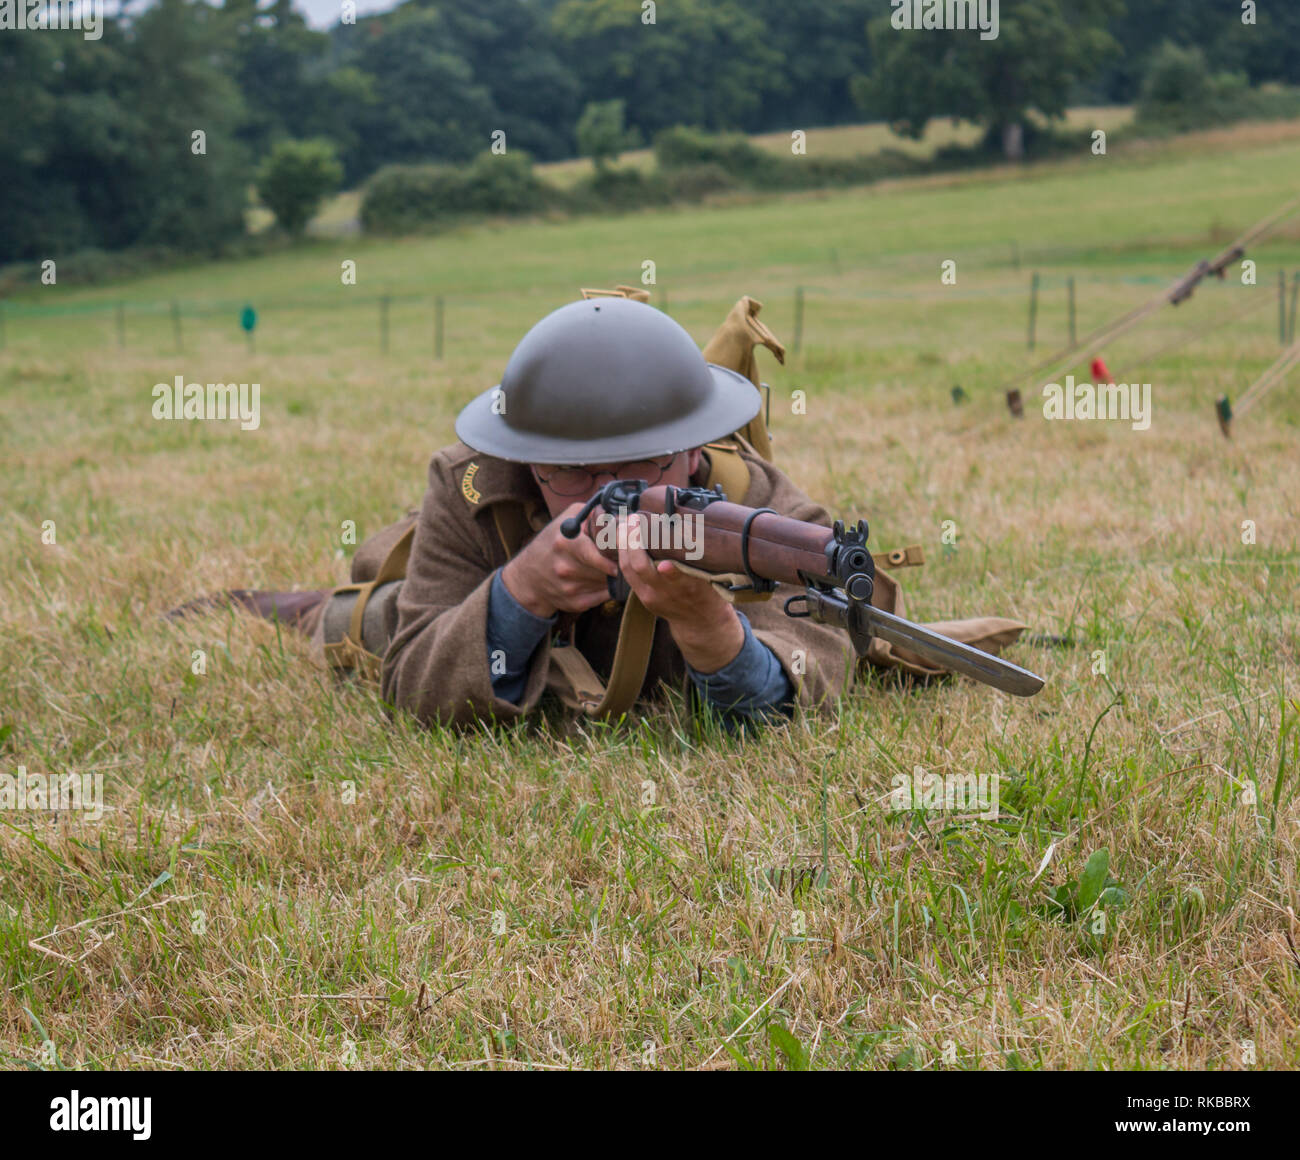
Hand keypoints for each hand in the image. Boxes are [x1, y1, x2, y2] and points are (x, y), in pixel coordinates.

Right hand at [500, 502, 618, 617]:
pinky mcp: (574, 603)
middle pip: (607, 569)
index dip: (615, 551)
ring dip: (612, 576)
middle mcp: (565, 567)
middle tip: (621, 558)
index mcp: (565, 543)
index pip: (598, 552)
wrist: (529, 576)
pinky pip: (603, 596)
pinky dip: (606, 588)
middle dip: (617, 563)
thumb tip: (619, 515)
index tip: (622, 549)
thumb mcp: (567, 519)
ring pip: (607, 583)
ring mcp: (569, 588)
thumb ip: (592, 514)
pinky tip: (599, 580)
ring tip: (609, 568)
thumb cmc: (552, 543)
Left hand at [616, 513, 744, 673]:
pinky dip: (624, 554)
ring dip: (624, 544)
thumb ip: (697, 558)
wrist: (700, 622)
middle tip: (634, 519)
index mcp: (689, 587)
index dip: (668, 568)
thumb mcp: (711, 577)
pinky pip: (627, 573)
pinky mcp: (642, 597)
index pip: (674, 576)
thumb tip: (686, 526)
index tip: (659, 546)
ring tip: (625, 523)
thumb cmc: (708, 592)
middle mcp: (666, 593)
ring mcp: (650, 596)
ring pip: (628, 568)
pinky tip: (624, 538)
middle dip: (633, 541)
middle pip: (641, 568)